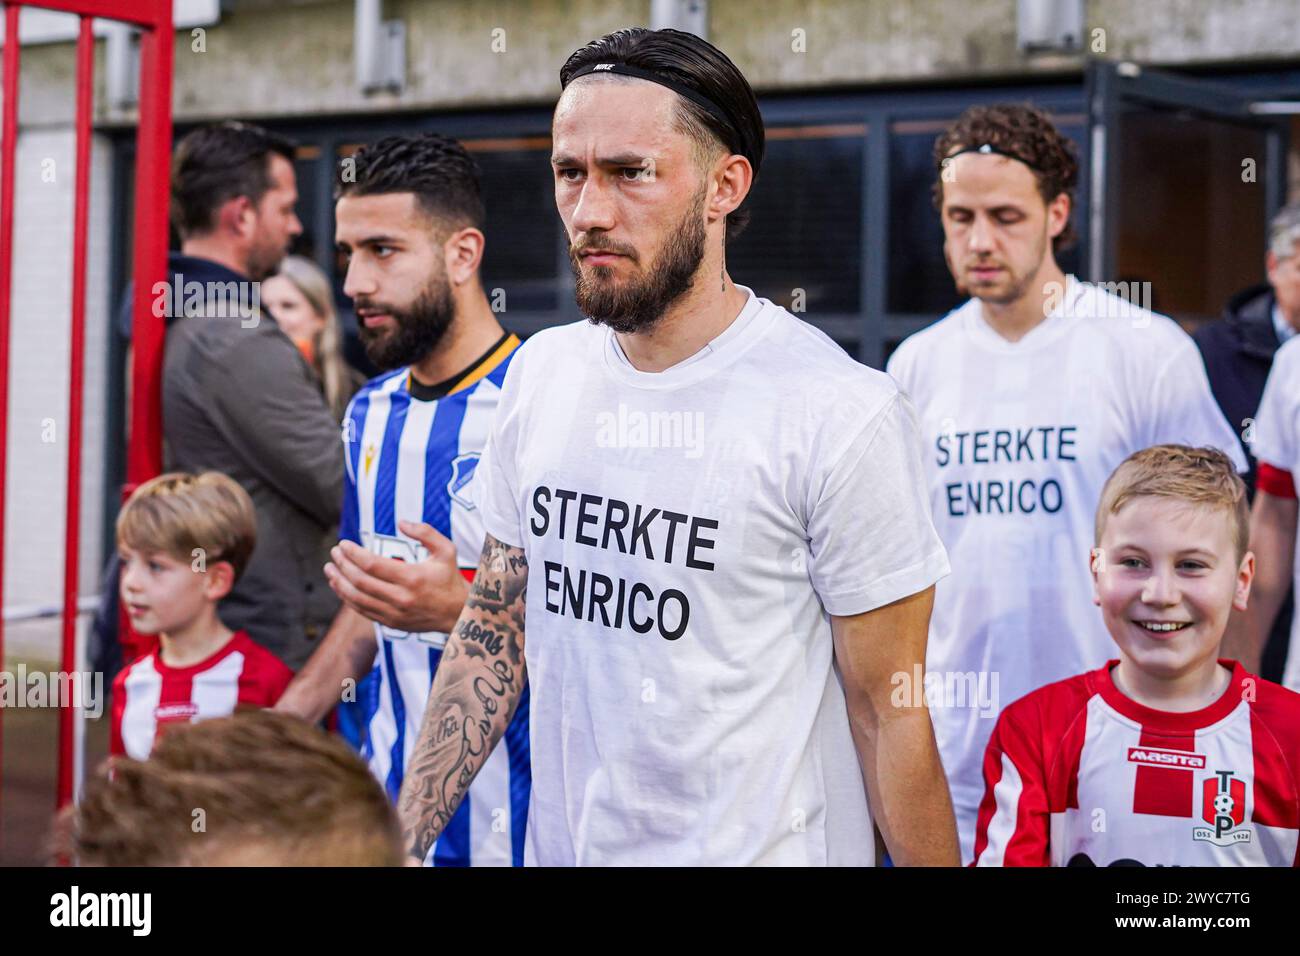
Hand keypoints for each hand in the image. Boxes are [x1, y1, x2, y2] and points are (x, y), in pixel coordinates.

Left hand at [324, 521, 468, 633]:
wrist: (458, 613)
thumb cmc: (450, 578)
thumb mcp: (446, 550)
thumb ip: (425, 532)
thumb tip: (401, 522)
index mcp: (412, 577)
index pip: (372, 564)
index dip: (353, 553)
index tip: (343, 543)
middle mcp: (401, 598)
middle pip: (360, 581)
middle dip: (342, 565)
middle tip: (333, 553)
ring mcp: (394, 613)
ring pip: (357, 598)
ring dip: (339, 583)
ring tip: (329, 569)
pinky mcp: (391, 623)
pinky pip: (363, 611)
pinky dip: (348, 598)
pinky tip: (340, 586)